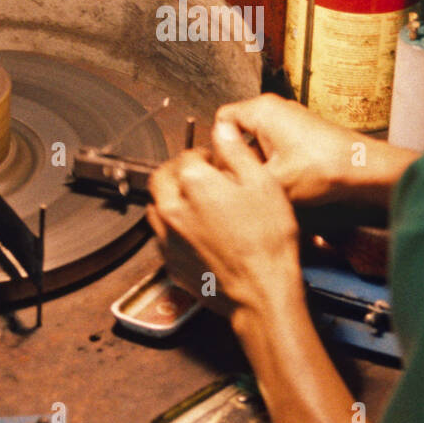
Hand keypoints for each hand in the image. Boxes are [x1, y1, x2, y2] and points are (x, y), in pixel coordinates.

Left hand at [146, 122, 302, 319]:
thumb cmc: (267, 241)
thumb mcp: (263, 183)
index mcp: (194, 183)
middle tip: (200, 177)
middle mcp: (172, 208)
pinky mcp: (170, 261)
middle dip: (179, 172)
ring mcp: (167, 237)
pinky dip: (173, 227)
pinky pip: (162, 235)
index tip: (216, 162)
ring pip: (156, 206)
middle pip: (162, 177)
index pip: (188, 155)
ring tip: (196, 202)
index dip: (205, 155)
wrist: (262, 291)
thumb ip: (236, 152)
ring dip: (171, 198)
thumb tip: (222, 130)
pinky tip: (196, 231)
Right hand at [214, 93, 401, 206]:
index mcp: (260, 110)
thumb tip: (216, 182)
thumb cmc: (323, 169)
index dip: (218, 148)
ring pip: (256, 140)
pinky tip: (282, 181)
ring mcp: (289, 117)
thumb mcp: (270, 179)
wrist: (362, 169)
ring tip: (266, 183)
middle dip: (239, 157)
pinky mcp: (301, 130)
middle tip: (246, 180)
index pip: (220, 122)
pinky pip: (274, 143)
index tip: (226, 169)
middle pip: (237, 131)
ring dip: (257, 161)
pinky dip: (273, 161)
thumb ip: (237, 177)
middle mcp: (274, 107)